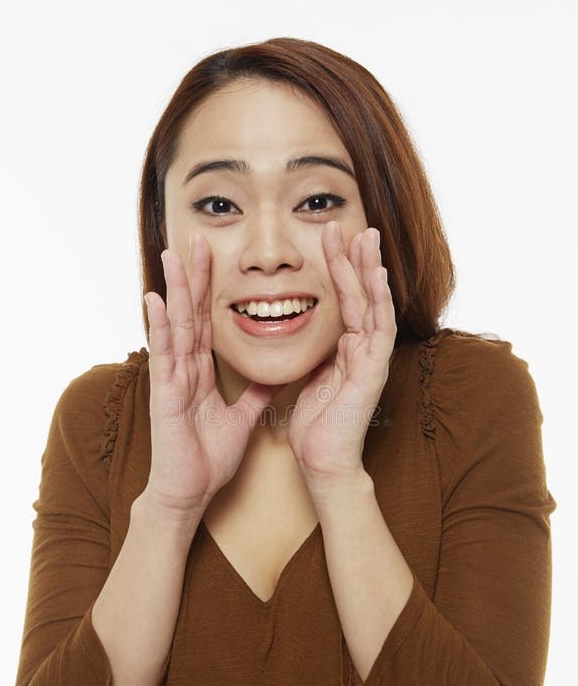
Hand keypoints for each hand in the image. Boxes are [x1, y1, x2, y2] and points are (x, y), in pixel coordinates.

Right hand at [143, 233, 286, 513]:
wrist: (189, 492)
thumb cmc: (207, 459)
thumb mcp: (242, 420)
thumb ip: (256, 396)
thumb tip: (275, 376)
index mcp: (200, 373)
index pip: (208, 323)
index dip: (212, 291)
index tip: (217, 260)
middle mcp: (184, 369)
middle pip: (191, 314)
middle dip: (194, 277)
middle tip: (196, 240)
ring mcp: (171, 379)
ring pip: (175, 326)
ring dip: (174, 290)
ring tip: (173, 256)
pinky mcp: (164, 394)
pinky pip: (163, 355)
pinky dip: (159, 327)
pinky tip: (154, 299)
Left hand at [287, 221, 396, 481]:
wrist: (322, 460)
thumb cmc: (315, 425)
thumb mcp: (310, 378)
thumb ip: (315, 353)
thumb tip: (304, 331)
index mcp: (347, 349)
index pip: (346, 299)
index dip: (339, 268)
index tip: (329, 238)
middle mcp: (363, 349)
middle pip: (363, 294)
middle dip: (356, 258)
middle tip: (349, 224)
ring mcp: (372, 359)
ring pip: (376, 305)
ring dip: (371, 270)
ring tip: (366, 237)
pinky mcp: (373, 372)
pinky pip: (380, 330)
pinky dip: (379, 302)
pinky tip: (377, 276)